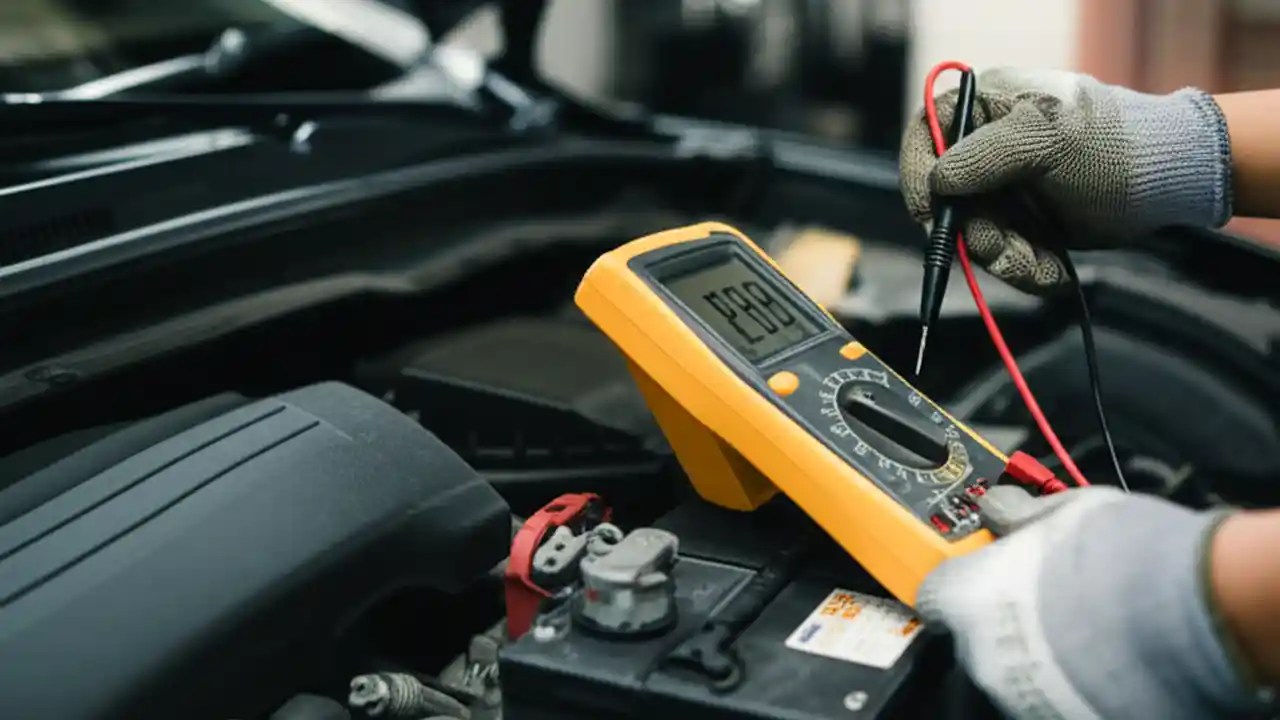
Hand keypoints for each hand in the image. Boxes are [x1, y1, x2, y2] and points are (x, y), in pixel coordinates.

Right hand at [899, 67, 1232, 292]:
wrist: (1168, 182)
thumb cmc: (1112, 145)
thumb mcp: (1045, 138)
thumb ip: (984, 155)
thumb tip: (938, 182)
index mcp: (986, 110)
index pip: (925, 135)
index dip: (916, 176)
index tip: (928, 215)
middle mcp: (987, 150)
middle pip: (947, 200)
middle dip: (976, 235)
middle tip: (1003, 250)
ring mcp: (1004, 190)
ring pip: (975, 237)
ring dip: (1006, 259)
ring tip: (1042, 264)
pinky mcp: (1023, 224)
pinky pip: (1005, 256)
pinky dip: (1027, 269)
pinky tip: (1054, 270)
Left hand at [917, 487, 1264, 718]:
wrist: (1192, 614)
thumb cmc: (1125, 555)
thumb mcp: (1062, 508)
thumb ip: (1018, 512)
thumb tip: (1001, 507)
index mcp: (966, 597)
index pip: (935, 592)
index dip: (964, 577)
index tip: (986, 567)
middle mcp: (982, 653)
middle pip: (974, 631)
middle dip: (1002, 611)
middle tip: (1046, 590)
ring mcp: (1021, 693)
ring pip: (1013, 666)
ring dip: (1037, 647)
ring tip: (1087, 619)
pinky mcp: (1058, 715)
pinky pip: (1050, 693)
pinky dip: (1069, 678)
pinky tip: (1104, 653)